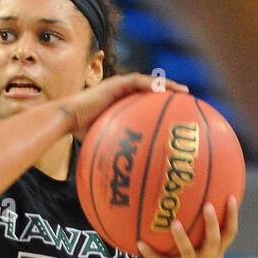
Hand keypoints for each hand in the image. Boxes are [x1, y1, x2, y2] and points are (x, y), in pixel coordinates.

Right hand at [61, 72, 188, 138]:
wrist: (68, 119)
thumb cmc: (82, 133)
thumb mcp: (106, 143)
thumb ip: (119, 150)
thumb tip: (128, 176)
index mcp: (125, 105)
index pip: (149, 102)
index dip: (166, 106)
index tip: (181, 115)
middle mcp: (125, 94)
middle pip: (154, 90)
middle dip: (173, 94)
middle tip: (190, 101)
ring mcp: (121, 86)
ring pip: (150, 82)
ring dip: (167, 85)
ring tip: (184, 92)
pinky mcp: (115, 83)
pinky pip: (137, 82)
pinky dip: (150, 85)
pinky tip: (163, 90)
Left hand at [136, 198, 238, 257]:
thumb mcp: (212, 254)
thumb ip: (212, 234)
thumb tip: (208, 203)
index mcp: (216, 252)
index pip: (230, 233)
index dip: (232, 216)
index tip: (231, 197)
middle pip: (213, 240)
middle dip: (211, 224)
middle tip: (208, 206)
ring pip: (187, 251)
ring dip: (181, 238)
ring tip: (175, 223)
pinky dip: (150, 254)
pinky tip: (139, 243)